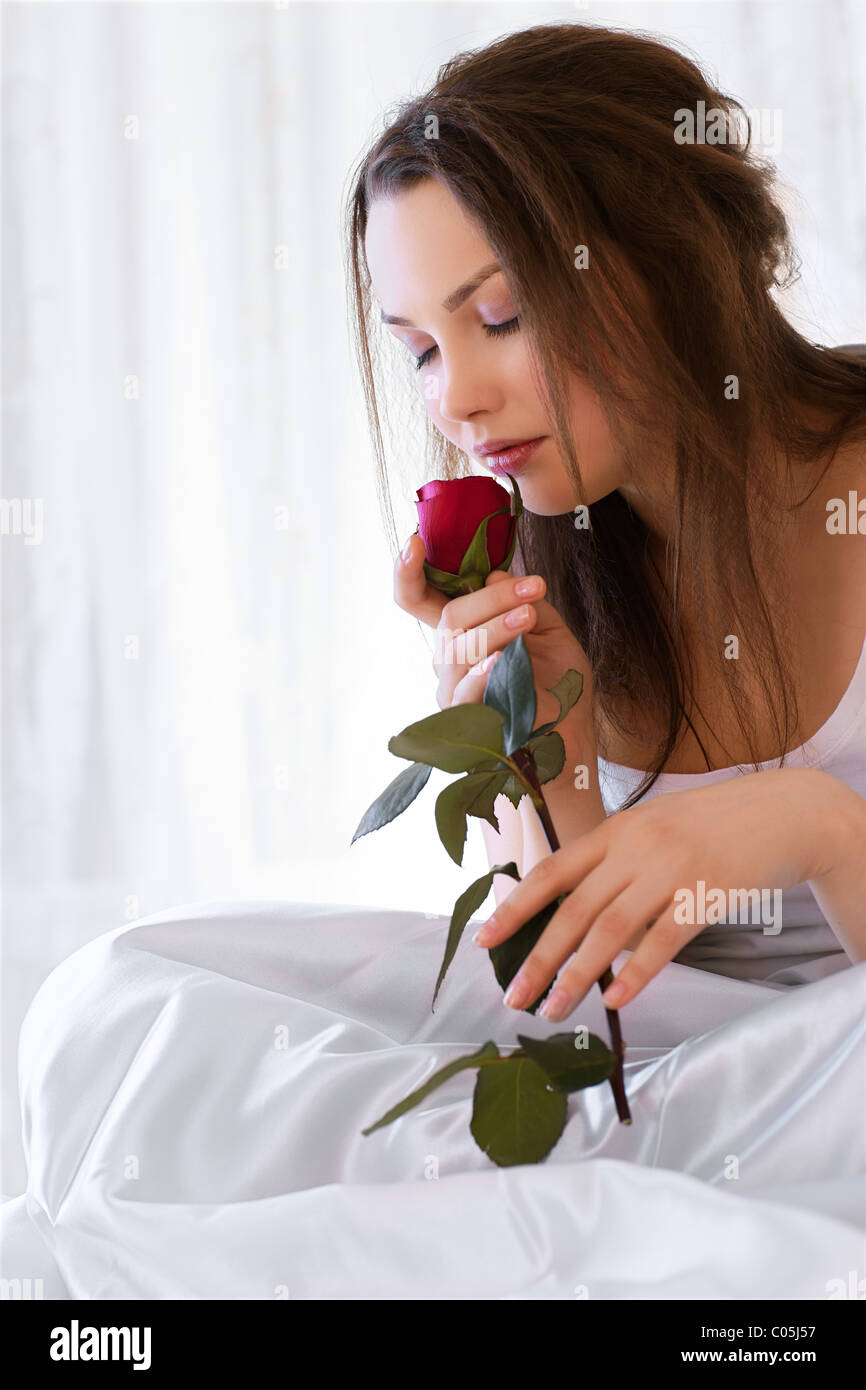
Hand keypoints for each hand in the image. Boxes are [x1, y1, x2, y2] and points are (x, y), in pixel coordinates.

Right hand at [393, 533, 595, 740]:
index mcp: (461, 631)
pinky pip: (467, 689)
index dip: (407, 571)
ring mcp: (452, 689)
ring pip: (459, 647)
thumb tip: (494, 574)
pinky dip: (483, 670)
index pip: (418, 598)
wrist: (574, 730)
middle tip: (534, 587)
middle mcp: (448, 659)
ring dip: (496, 626)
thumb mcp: (549, 628)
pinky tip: (502, 659)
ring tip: (529, 616)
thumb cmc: (558, 679)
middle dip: (491, 597)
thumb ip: (523, 601)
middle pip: (450, 617)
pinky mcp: (465, 719)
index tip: (414, 543)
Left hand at [472, 767, 830, 1015]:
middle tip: (513, 999)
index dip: (515, 908)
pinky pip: (663, 940)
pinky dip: (636, 973)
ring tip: (553, 1010)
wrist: (785, 813)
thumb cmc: (714, 826)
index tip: (485, 942)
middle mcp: (636, 847)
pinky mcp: (707, 893)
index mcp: (617, 830)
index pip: (552, 871)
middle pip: (574, 909)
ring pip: (611, 929)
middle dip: (538, 958)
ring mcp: (672, 869)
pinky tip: (615, 1000)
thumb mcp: (655, 828)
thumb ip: (617, 863)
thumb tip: (578, 915)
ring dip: (577, 975)